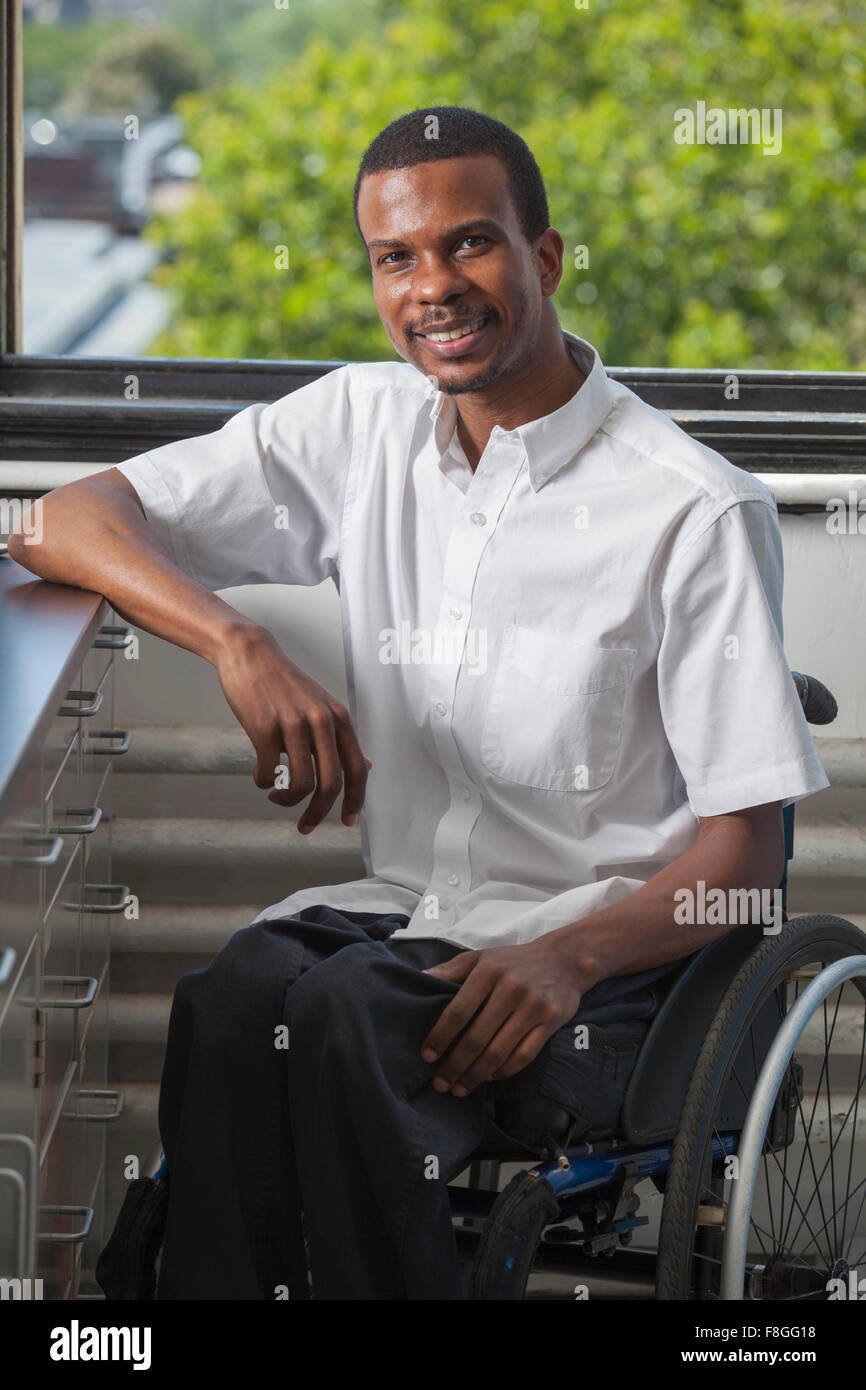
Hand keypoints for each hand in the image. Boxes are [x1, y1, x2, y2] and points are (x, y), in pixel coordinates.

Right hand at [214, 623, 370, 833]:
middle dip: (319, 813)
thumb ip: (342, 738)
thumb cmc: (285, 685)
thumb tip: (367, 766)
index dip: (356, 801)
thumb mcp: (323, 706)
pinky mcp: (264, 727)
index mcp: (339, 719)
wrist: (251, 655)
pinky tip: (260, 776)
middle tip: (306, 827)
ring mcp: (293, 724)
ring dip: (287, 800)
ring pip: (301, 784)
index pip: (357, 770)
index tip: (348, 822)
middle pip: (331, 784)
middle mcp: (321, 721)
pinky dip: (264, 781)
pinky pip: (270, 771)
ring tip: (276, 795)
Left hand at [419, 938, 588, 1096]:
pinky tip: (490, 1077)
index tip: (427, 1056)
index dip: (440, 1037)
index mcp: (488, 971)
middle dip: (454, 1065)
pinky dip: (505, 1071)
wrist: (564, 959)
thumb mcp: (481, 957)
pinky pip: (524, 1055)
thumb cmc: (515, 961)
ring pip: (499, 1051)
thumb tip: (419, 980)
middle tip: (441, 1084)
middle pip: (476, 1038)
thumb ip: (450, 970)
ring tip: (460, 1089)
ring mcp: (532, 1006)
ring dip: (476, 1075)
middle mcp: (510, 988)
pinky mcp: (550, 1022)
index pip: (458, 1012)